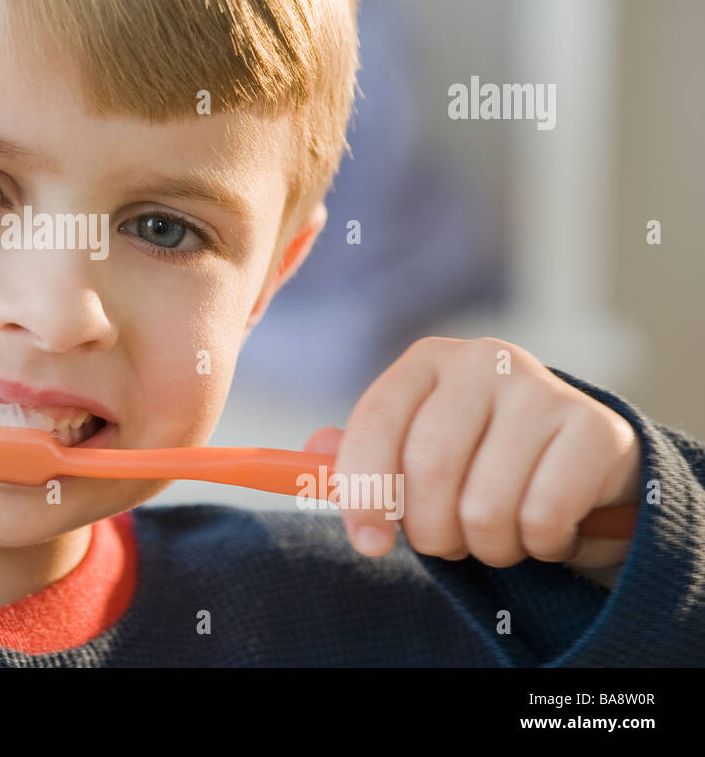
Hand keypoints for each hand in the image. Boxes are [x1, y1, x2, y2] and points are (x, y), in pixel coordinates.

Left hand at [306, 337, 640, 573]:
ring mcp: (542, 388)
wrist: (584, 467)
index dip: (363, 491)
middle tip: (448, 541)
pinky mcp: (593, 427)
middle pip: (428, 469)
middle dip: (432, 531)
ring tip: (501, 531)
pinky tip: (548, 526)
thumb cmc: (480, 461)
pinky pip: (542, 518)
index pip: (375, 423)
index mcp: (426, 362)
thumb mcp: (415, 452)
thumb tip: (312, 453)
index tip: (369, 545)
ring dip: (488, 545)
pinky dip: (540, 543)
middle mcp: (482, 361)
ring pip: (485, 506)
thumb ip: (360, 457)